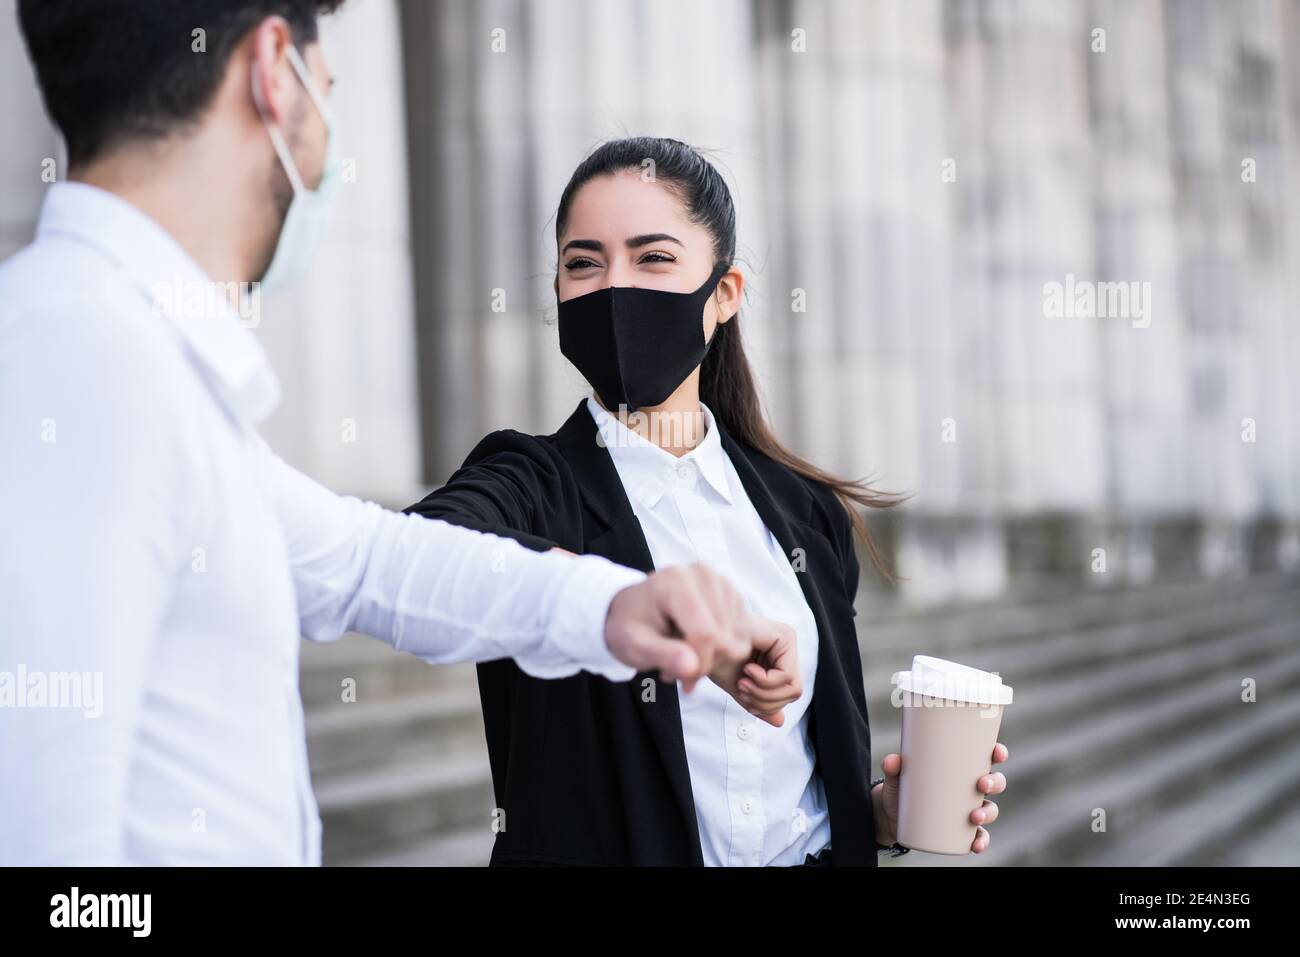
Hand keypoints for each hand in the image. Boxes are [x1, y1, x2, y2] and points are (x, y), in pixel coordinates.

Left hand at [603, 563, 751, 692]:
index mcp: (676, 582)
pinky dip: (722, 650)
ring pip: (736, 641)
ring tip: (682, 655)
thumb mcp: (633, 644)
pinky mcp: (733, 595)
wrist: (632, 609)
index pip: (706, 633)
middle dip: (702, 663)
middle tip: (674, 667)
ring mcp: (722, 583)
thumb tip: (691, 668)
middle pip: (724, 639)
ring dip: (712, 659)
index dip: (697, 665)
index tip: (675, 678)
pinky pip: (742, 637)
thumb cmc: (630, 626)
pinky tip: (697, 647)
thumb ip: (661, 655)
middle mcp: (704, 575)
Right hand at [706, 614, 800, 727]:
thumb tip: (781, 722)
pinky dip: (764, 682)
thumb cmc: (715, 658)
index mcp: (778, 657)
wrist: (700, 639)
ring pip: (794, 688)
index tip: (741, 693)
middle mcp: (787, 647)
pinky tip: (748, 668)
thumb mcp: (738, 687)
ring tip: (743, 681)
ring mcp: (788, 639)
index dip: (766, 706)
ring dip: (763, 693)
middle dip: (765, 702)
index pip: (789, 695)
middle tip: (742, 688)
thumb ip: (758, 703)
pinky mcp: (785, 637)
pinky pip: (786, 676)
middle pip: (794, 693)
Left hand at [871, 742, 1009, 851]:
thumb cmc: (902, 786)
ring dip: (988, 813)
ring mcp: (967, 809)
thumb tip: (893, 761)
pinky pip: (979, 835)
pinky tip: (976, 845)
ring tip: (974, 817)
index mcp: (961, 767)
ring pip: (990, 809)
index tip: (996, 753)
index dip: (998, 753)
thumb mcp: (897, 776)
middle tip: (981, 784)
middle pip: (994, 782)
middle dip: (994, 783)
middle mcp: (969, 787)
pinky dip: (981, 841)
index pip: (986, 757)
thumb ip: (893, 766)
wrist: (891, 814)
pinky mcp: (961, 830)